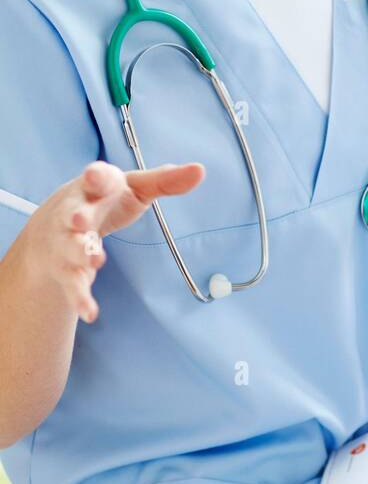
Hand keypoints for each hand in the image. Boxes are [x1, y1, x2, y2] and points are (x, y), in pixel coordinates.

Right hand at [27, 159, 204, 324]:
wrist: (51, 230)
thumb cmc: (104, 201)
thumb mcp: (134, 188)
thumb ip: (165, 181)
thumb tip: (199, 170)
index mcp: (96, 187)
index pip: (96, 178)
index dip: (97, 177)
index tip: (95, 175)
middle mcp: (75, 212)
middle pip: (75, 213)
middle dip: (78, 217)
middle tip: (81, 221)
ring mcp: (68, 242)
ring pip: (72, 248)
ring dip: (81, 253)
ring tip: (96, 260)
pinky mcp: (67, 270)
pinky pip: (73, 285)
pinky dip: (81, 298)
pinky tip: (91, 313)